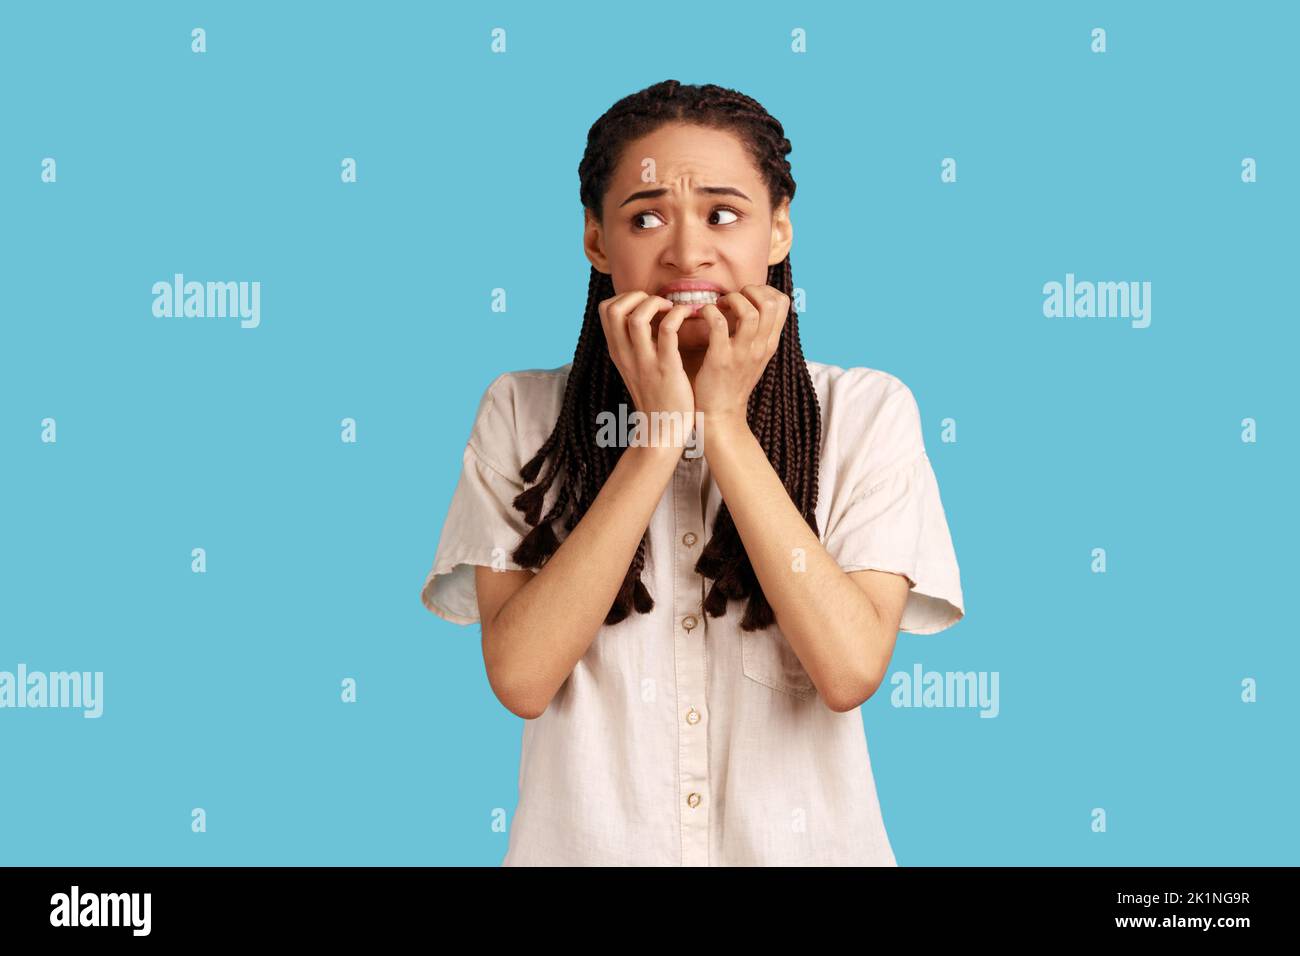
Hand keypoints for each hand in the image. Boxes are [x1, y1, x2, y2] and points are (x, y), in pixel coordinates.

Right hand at [597, 291, 695, 447]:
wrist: (662, 431)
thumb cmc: (655, 396)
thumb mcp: (636, 367)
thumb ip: (635, 344)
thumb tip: (645, 317)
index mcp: (618, 352)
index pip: (605, 310)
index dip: (625, 297)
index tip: (646, 304)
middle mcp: (625, 354)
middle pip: (613, 308)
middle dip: (637, 295)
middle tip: (658, 304)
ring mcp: (644, 361)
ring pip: (637, 316)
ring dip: (657, 303)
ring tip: (672, 309)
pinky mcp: (666, 368)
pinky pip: (668, 330)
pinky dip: (678, 315)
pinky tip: (687, 318)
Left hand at [691, 284, 789, 426]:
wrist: (721, 415)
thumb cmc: (731, 383)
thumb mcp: (753, 357)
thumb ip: (756, 333)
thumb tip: (750, 305)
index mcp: (769, 344)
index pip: (782, 303)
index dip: (764, 290)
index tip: (745, 296)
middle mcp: (761, 347)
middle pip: (771, 303)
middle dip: (750, 290)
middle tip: (732, 299)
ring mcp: (742, 354)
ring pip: (749, 311)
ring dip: (731, 300)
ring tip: (719, 306)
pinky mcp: (721, 359)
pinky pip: (719, 324)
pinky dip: (709, 312)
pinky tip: (703, 316)